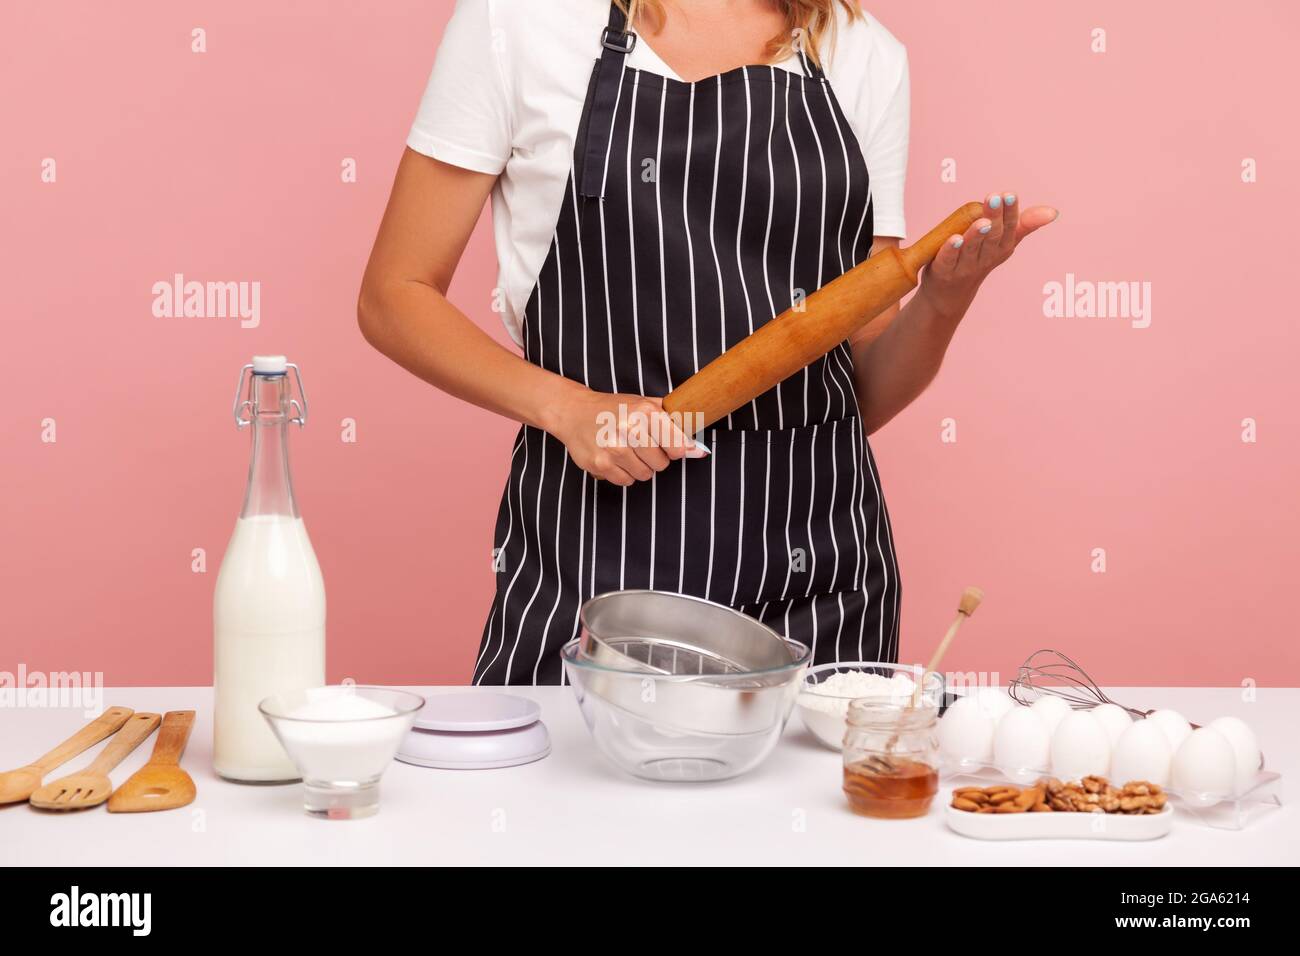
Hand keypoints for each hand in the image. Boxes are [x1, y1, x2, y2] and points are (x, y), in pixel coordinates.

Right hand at [543, 387, 706, 485]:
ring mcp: (614, 448)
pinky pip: (627, 482)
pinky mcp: (601, 465)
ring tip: (627, 450)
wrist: (573, 413)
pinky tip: (615, 458)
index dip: (676, 449)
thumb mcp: (644, 404)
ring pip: (645, 475)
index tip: (670, 446)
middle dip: (656, 458)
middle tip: (641, 445)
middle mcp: (629, 428)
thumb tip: (700, 450)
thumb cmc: (614, 409)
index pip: (678, 446)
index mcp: (644, 411)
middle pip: (662, 464)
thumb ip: (674, 424)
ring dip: (640, 467)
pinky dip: (624, 473)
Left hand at [920, 192, 1058, 320]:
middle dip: (994, 217)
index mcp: (1002, 247)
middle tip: (993, 198)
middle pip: (992, 236)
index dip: (1009, 211)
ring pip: (972, 248)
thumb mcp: (1003, 243)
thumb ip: (1024, 224)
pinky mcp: (944, 271)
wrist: (950, 293)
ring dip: (976, 234)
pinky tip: (953, 239)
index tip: (1009, 194)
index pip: (1009, 227)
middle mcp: (986, 257)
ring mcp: (965, 266)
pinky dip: (951, 250)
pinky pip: (948, 260)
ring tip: (982, 221)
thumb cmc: (978, 259)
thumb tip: (1053, 212)